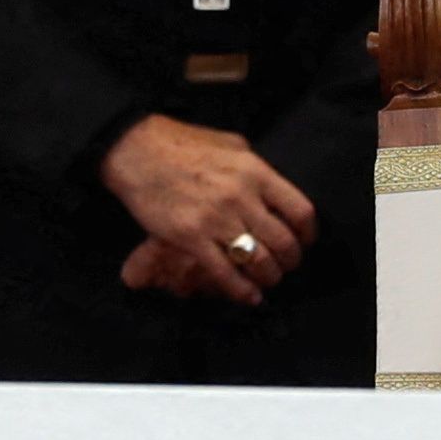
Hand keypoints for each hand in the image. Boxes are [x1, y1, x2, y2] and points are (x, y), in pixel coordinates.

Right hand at [99, 114, 312, 305]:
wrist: (133, 148)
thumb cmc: (179, 143)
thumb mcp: (228, 143)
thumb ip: (255, 167)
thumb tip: (273, 190)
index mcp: (253, 171)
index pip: (300, 211)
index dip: (307, 233)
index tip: (304, 241)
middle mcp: (240, 196)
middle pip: (284, 242)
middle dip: (290, 261)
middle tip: (285, 265)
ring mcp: (215, 219)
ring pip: (259, 262)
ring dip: (269, 277)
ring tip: (266, 279)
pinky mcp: (190, 237)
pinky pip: (226, 273)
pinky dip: (242, 291)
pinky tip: (249, 296)